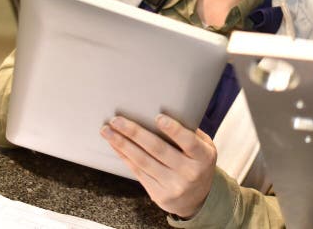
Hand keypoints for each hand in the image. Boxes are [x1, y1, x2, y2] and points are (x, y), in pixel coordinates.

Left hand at [100, 114, 215, 217]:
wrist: (197, 200)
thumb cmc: (199, 164)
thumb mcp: (205, 148)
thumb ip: (191, 134)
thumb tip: (166, 113)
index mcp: (203, 157)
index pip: (189, 142)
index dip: (174, 130)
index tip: (158, 117)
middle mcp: (189, 173)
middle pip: (158, 150)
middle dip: (135, 133)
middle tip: (117, 120)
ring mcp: (173, 186)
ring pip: (143, 161)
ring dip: (123, 144)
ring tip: (107, 131)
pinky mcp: (158, 195)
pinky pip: (138, 172)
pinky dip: (125, 157)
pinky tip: (116, 145)